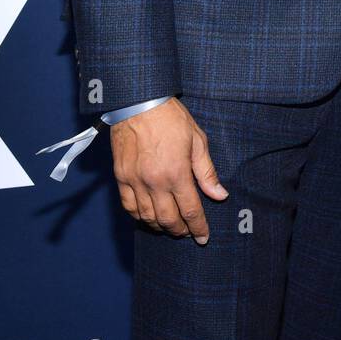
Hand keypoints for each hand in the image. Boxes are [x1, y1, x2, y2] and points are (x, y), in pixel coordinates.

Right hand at [110, 97, 227, 244]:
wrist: (138, 102)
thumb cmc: (170, 118)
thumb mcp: (197, 140)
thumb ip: (207, 171)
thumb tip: (219, 195)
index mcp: (177, 173)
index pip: (191, 211)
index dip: (199, 227)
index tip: (203, 237)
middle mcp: (155, 182)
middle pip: (168, 220)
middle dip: (180, 231)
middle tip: (188, 232)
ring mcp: (135, 181)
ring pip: (148, 217)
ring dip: (160, 227)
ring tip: (170, 226)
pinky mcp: (120, 177)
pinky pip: (129, 206)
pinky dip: (139, 217)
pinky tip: (148, 217)